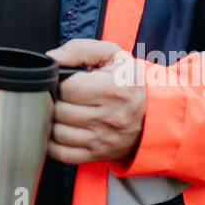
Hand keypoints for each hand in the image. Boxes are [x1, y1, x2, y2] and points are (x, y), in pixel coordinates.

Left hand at [45, 38, 144, 164]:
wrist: (152, 114)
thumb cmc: (128, 82)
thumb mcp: (112, 55)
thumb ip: (80, 49)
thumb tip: (53, 57)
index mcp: (112, 89)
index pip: (67, 88)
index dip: (59, 81)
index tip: (64, 80)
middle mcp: (109, 117)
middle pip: (60, 111)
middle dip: (54, 100)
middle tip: (60, 95)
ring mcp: (103, 139)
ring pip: (58, 133)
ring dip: (52, 121)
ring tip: (58, 110)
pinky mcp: (97, 154)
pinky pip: (63, 154)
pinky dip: (52, 143)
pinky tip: (58, 129)